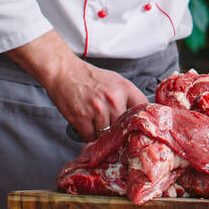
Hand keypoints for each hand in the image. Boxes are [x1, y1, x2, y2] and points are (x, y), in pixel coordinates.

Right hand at [8, 30, 147, 141]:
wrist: (64, 72)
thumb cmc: (90, 78)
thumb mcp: (115, 81)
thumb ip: (128, 98)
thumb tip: (140, 116)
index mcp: (125, 88)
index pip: (143, 110)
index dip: (141, 121)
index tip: (137, 127)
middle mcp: (114, 99)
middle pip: (124, 127)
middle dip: (118, 131)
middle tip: (112, 129)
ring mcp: (98, 108)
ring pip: (106, 135)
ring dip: (101, 135)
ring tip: (96, 124)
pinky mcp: (81, 117)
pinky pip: (90, 137)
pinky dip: (88, 136)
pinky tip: (87, 126)